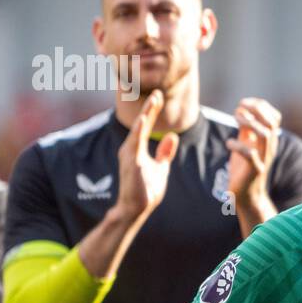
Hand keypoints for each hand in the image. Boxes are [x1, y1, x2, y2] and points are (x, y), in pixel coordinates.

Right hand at [114, 91, 177, 221]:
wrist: (136, 209)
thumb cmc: (146, 190)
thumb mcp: (160, 167)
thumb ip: (165, 152)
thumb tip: (171, 136)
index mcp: (136, 148)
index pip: (146, 126)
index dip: (152, 111)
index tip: (159, 96)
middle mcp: (130, 148)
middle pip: (141, 124)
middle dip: (149, 108)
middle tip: (158, 93)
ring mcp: (130, 155)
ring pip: (138, 130)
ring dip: (146, 115)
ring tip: (153, 100)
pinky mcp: (131, 163)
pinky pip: (135, 144)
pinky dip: (139, 131)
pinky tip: (144, 120)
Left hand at [227, 97, 281, 203]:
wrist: (247, 196)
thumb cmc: (244, 168)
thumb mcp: (246, 144)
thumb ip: (247, 129)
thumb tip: (243, 110)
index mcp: (269, 141)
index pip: (275, 117)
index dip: (261, 106)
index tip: (244, 105)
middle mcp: (269, 148)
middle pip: (271, 121)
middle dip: (256, 109)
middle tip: (239, 108)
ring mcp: (264, 159)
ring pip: (265, 134)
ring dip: (249, 123)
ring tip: (235, 120)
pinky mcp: (255, 171)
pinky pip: (250, 155)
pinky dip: (238, 146)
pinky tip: (229, 143)